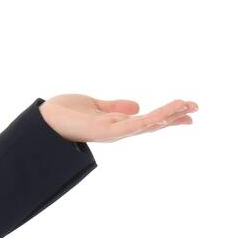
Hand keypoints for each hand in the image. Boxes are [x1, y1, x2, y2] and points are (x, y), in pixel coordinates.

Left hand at [38, 94, 198, 143]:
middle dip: (173, 117)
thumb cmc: (61, 113)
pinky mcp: (107, 132)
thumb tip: (138, 106)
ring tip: (190, 106)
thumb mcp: (93, 105)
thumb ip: (114, 107)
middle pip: (151, 125)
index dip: (166, 116)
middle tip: (196, 109)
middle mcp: (116, 131)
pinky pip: (136, 125)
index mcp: (114, 124)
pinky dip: (154, 118)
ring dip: (169, 115)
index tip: (187, 110)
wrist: (40, 121)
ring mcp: (113, 133)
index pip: (145, 120)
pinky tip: (169, 111)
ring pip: (148, 124)